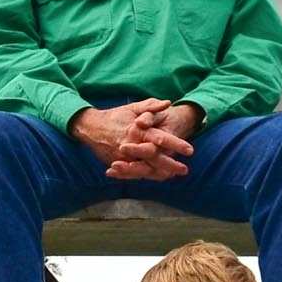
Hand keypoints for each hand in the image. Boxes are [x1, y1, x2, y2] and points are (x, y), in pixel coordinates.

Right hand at [72, 101, 190, 180]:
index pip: (160, 139)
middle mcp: (132, 145)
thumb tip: (168, 103)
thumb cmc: (115, 116)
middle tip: (184, 170)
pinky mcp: (117, 164)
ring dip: (160, 173)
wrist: (91, 127)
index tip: (189, 150)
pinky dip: (146, 176)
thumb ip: (151, 106)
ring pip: (145, 169)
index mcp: (138, 130)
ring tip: (172, 176)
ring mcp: (124, 157)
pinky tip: (157, 178)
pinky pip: (134, 173)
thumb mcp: (133, 107)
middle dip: (171, 165)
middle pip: (155, 158)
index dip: (176, 144)